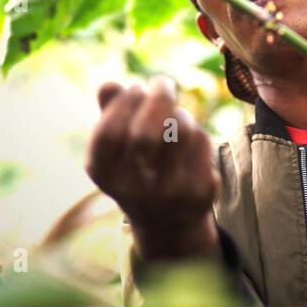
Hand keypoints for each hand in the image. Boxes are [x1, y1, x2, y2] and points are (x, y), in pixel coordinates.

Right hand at [84, 77, 220, 262]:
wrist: (166, 223)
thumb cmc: (136, 168)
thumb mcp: (116, 145)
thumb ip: (109, 111)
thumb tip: (108, 86)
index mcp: (103, 174)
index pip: (109, 133)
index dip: (125, 102)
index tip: (137, 88)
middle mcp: (132, 189)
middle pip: (145, 135)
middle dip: (158, 97)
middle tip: (162, 84)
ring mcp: (167, 195)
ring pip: (180, 131)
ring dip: (180, 113)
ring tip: (177, 117)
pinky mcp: (199, 194)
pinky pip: (202, 143)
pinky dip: (198, 134)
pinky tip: (191, 144)